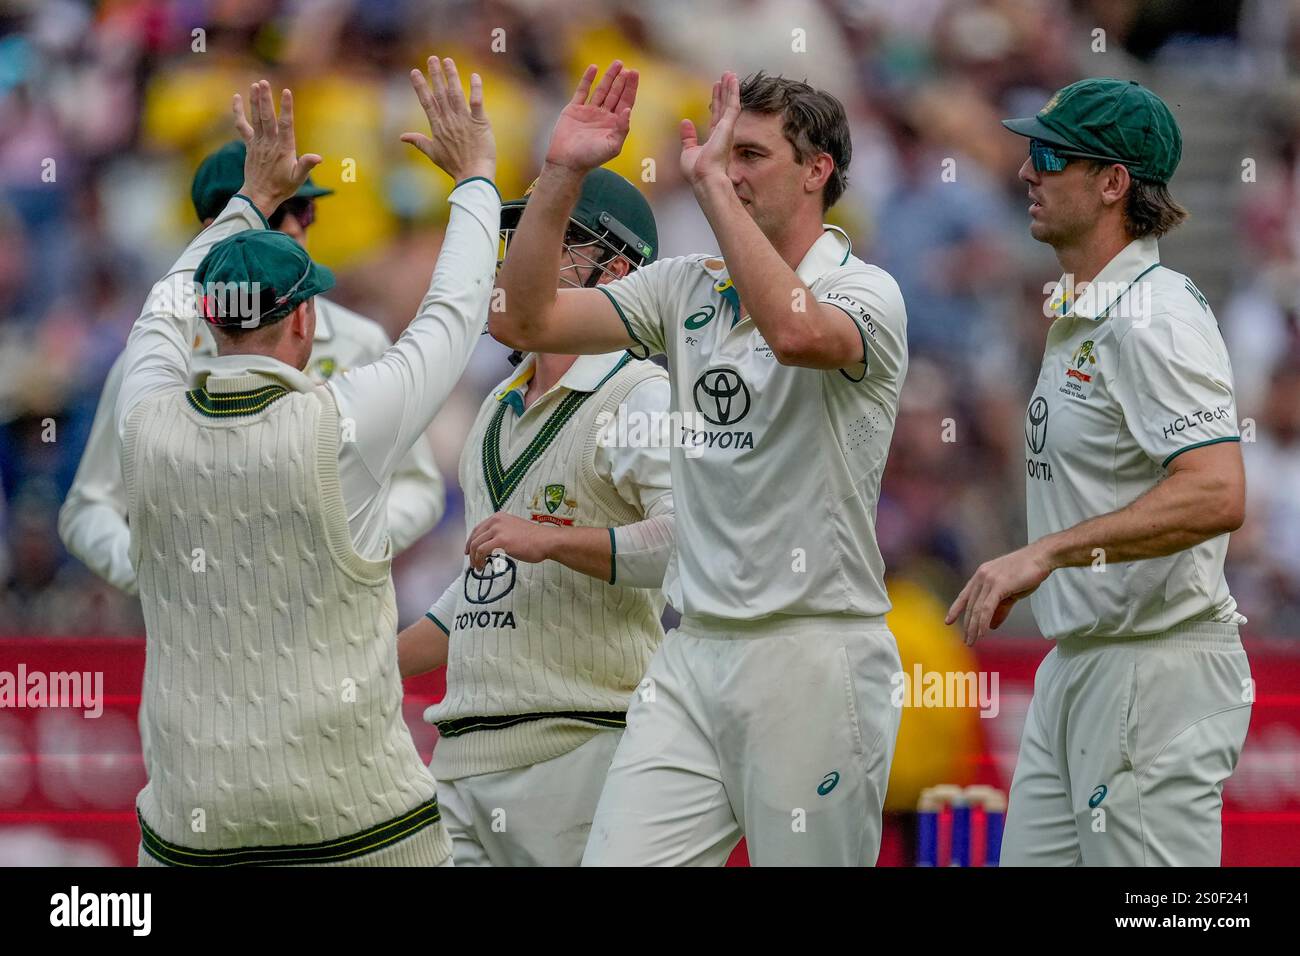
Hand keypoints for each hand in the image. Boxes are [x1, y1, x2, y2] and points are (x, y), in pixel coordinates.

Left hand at [232, 80, 321, 217]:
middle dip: (265, 99)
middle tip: (264, 82)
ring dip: (255, 101)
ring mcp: (258, 143)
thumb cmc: (283, 187)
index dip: (286, 108)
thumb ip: (306, 165)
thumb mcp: (298, 178)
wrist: (260, 196)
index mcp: (284, 149)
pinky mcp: (249, 145)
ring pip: (256, 118)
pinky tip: (237, 98)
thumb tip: (318, 157)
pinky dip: (238, 112)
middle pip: (266, 117)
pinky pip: (242, 126)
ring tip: (255, 85)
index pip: (286, 125)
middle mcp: (269, 143)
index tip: (286, 92)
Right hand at [400, 56, 494, 183]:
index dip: (420, 86)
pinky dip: (476, 89)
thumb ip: (418, 141)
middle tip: (432, 58)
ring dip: (452, 76)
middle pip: (440, 93)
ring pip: (456, 94)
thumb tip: (402, 137)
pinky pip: (477, 103)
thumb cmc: (454, 166)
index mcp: (438, 126)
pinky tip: (474, 76)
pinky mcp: (480, 123)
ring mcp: (464, 121)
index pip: (427, 102)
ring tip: (448, 61)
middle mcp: (449, 120)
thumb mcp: (433, 153)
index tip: (414, 71)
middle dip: (435, 75)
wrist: (473, 176)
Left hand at [466, 513, 554, 569]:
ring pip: (476, 545)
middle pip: (475, 537)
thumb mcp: (513, 529)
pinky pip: (482, 551)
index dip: (471, 541)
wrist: (546, 541)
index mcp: (498, 517)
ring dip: (474, 558)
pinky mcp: (501, 540)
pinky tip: (483, 566)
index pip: (478, 529)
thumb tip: (490, 545)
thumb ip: (501, 533)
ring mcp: (498, 529)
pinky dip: (479, 560)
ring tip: (478, 567)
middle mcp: (496, 521)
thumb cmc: (534, 539)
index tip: (469, 552)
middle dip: (471, 552)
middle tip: (473, 563)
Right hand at [543, 61, 638, 172]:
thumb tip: (627, 110)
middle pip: (616, 94)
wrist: (567, 161)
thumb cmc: (590, 157)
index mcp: (614, 125)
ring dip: (609, 77)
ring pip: (602, 90)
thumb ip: (622, 129)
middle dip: (622, 81)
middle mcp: (603, 116)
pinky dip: (587, 79)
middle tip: (627, 68)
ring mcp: (589, 112)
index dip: (631, 88)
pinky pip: (582, 91)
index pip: (625, 102)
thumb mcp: (612, 146)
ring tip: (617, 63)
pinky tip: (594, 68)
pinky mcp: (574, 109)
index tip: (634, 74)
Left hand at [680, 71, 739, 187]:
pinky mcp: (728, 126)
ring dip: (730, 88)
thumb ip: (688, 137)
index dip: (716, 101)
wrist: (704, 177)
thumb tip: (685, 121)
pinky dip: (733, 92)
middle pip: (724, 107)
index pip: (715, 115)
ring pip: (730, 104)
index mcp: (714, 138)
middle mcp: (722, 132)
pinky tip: (733, 80)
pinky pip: (733, 105)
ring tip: (730, 74)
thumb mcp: (688, 151)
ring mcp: (727, 129)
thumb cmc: (696, 171)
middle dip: (724, 92)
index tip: (716, 88)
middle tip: (725, 77)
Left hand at [945, 542, 1053, 645]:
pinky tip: (982, 633)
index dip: (956, 609)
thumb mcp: (1010, 592)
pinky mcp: (998, 585)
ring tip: (973, 641)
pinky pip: (987, 608)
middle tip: (967, 641)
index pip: (965, 595)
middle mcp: (981, 576)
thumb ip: (1000, 608)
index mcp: (981, 575)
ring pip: (977, 608)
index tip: (948, 621)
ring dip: (974, 627)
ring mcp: (988, 580)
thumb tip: (991, 625)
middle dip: (968, 625)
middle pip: (971, 606)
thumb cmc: (1028, 572)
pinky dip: (982, 622)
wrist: (1041, 557)